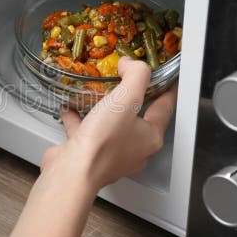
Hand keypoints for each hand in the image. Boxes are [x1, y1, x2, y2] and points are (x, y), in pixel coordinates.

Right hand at [41, 58, 177, 191]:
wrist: (72, 172)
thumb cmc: (102, 141)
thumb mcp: (126, 98)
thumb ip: (135, 75)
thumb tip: (131, 64)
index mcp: (150, 137)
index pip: (164, 107)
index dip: (166, 88)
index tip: (165, 77)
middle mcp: (133, 149)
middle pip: (138, 118)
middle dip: (132, 99)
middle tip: (126, 81)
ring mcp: (110, 155)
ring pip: (111, 127)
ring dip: (104, 109)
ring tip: (97, 93)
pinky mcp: (88, 157)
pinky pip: (86, 133)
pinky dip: (79, 120)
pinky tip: (70, 108)